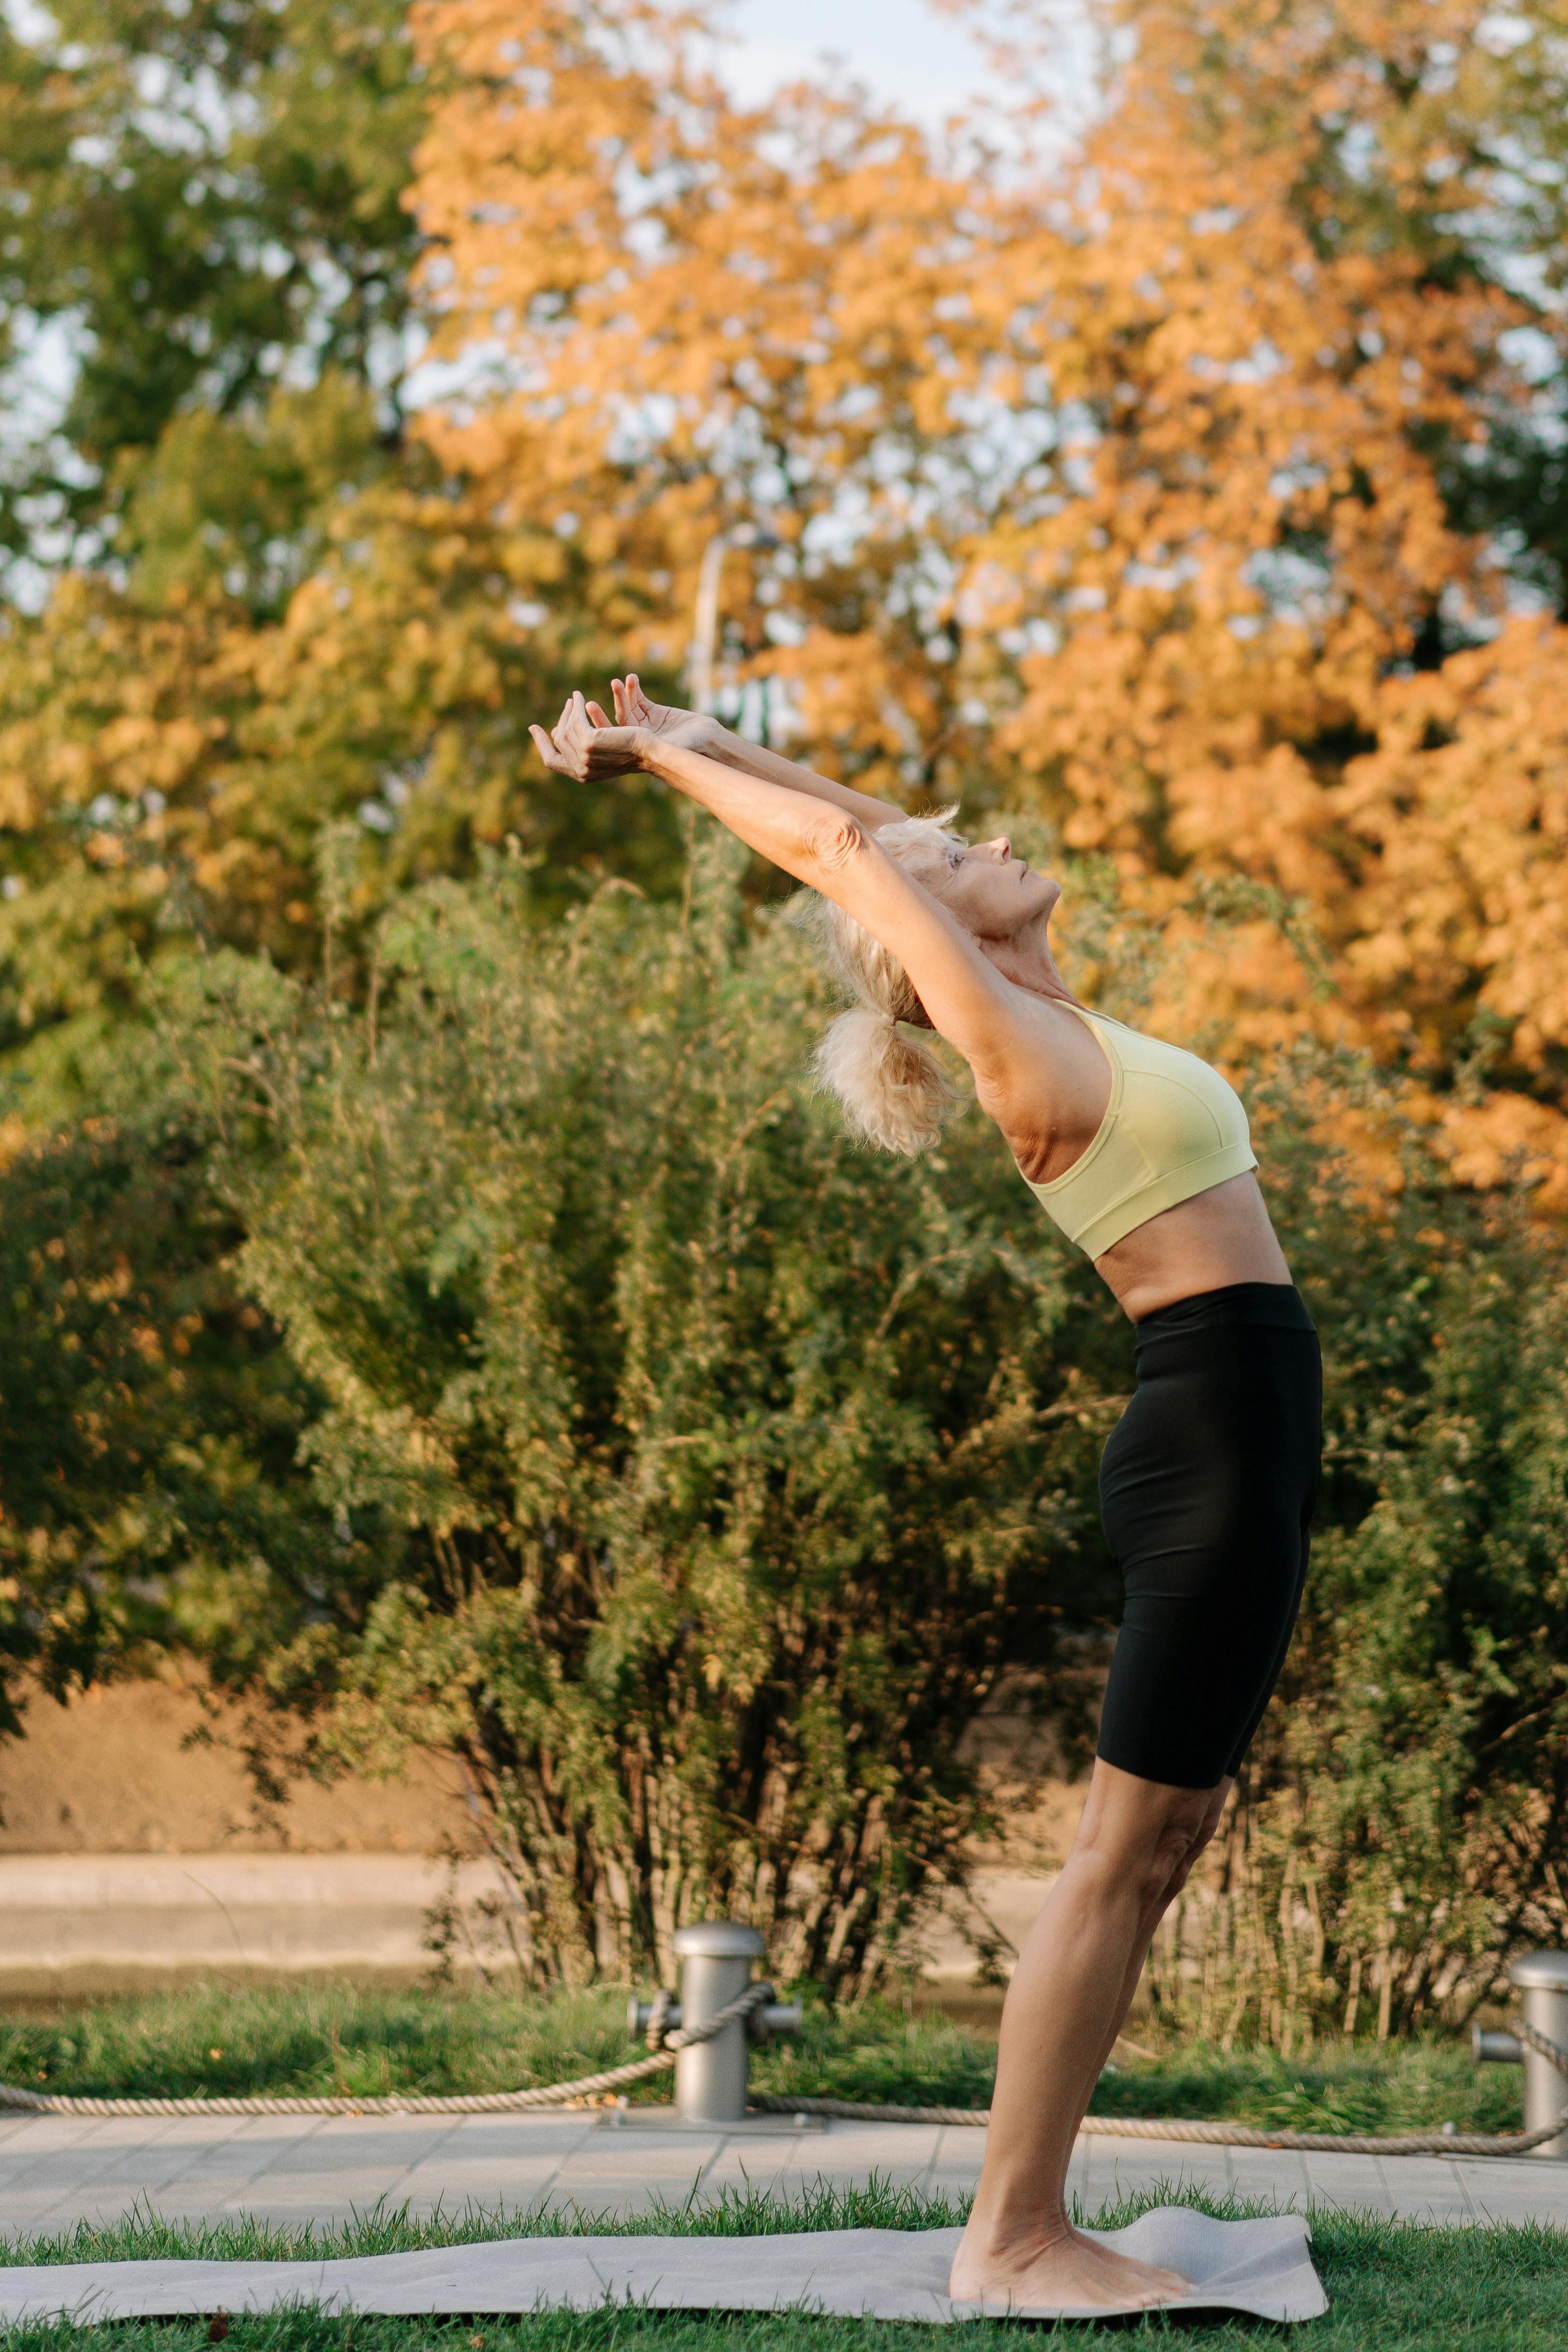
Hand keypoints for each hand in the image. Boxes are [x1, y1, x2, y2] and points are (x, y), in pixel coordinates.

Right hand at [529, 692, 648, 780]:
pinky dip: (576, 707)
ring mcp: (584, 757)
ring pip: (566, 729)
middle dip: (561, 720)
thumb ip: (583, 749)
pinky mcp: (590, 741)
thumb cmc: (634, 753)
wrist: (651, 753)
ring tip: (574, 698)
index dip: (541, 744)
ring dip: (570, 711)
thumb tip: (559, 732)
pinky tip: (579, 697)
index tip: (534, 728)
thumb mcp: (604, 753)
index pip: (552, 762)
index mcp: (582, 777)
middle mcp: (580, 770)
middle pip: (558, 742)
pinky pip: (576, 720)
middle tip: (568, 704)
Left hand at [611, 674, 719, 751]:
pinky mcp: (657, 713)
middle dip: (614, 703)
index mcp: (639, 751)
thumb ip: (653, 746)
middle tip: (607, 688)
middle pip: (621, 719)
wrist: (709, 740)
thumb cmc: (692, 747)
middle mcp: (640, 739)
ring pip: (630, 707)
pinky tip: (632, 679)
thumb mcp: (670, 748)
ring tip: (619, 681)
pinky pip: (641, 700)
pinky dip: (635, 689)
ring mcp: (648, 725)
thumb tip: (631, 743)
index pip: (614, 736)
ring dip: (624, 693)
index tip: (592, 706)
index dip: (601, 721)